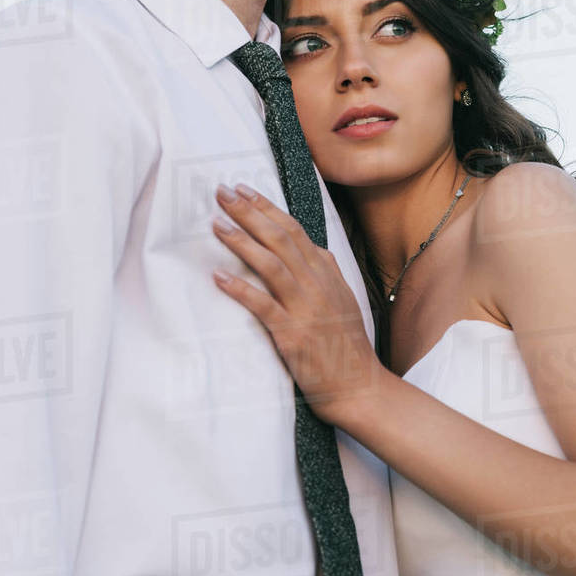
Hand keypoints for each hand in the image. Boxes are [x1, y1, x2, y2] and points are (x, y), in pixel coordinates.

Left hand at [211, 183, 384, 425]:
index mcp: (326, 273)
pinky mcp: (293, 334)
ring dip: (241, 241)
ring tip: (216, 224)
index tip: (243, 190)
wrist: (359, 385)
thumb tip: (309, 248)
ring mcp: (306, 308)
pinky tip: (218, 276)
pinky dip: (240, 289)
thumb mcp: (342, 298)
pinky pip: (263, 306)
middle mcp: (317, 284)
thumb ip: (325, 272)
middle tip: (221, 193)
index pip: (293, 229)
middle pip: (279, 238)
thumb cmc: (346, 345)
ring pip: (271, 265)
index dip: (266, 207)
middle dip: (249, 212)